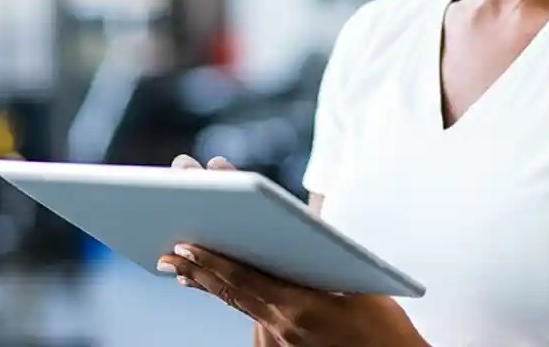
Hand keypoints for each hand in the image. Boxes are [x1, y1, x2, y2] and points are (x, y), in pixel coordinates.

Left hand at [160, 155, 428, 346]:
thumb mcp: (358, 280)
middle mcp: (283, 325)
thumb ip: (325, 248)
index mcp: (302, 306)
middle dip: (197, 266)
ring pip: (235, 303)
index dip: (213, 261)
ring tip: (174, 263)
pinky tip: (202, 280)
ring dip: (203, 279)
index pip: (246, 279)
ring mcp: (277, 339)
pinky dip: (226, 294)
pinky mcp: (278, 346)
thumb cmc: (381, 323)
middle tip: (167, 249)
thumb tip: (303, 214)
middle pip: (231, 290)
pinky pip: (247, 314)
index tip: (186, 244)